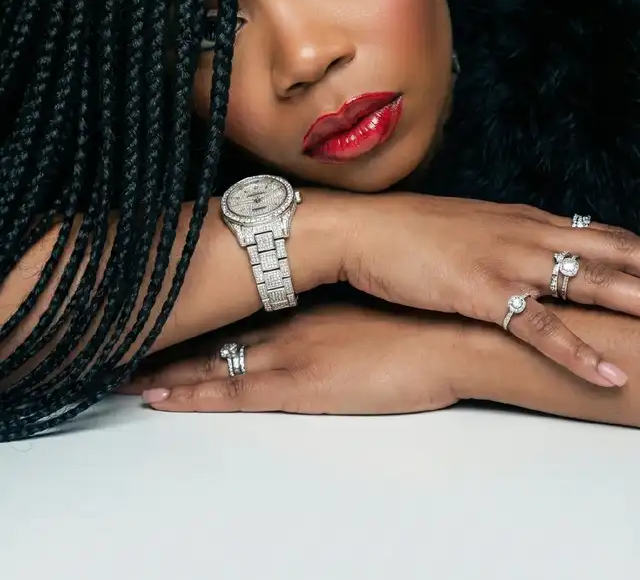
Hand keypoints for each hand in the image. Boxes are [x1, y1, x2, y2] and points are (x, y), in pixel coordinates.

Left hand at [120, 305, 464, 412]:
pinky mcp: (296, 384)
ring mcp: (289, 352)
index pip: (240, 307)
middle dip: (172, 337)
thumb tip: (331, 316)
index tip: (172, 311)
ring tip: (126, 370)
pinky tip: (160, 397)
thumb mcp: (379, 308)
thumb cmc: (427, 322)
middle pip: (216, 330)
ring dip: (167, 368)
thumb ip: (344, 311)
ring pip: (210, 360)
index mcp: (310, 304)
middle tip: (130, 335)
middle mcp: (289, 322)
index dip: (202, 313)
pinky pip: (230, 391)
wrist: (453, 337)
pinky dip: (190, 395)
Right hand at [342, 194, 638, 386]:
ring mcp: (508, 263)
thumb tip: (532, 252)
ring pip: (589, 283)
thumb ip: (508, 237)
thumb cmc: (409, 230)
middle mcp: (527, 235)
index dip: (639, 254)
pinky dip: (579, 353)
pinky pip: (541, 328)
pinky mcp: (483, 293)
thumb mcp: (470, 226)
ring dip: (637, 304)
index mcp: (525, 219)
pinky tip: (608, 373)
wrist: (363, 229)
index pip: (602, 233)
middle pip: (611, 253)